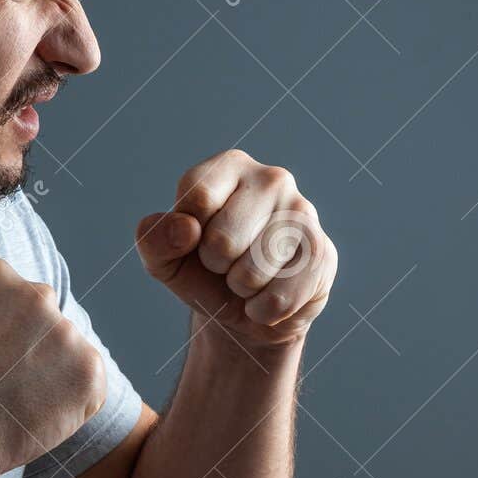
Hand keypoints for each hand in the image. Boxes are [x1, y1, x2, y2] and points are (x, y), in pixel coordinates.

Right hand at [0, 258, 109, 477]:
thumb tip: (3, 314)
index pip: (17, 296)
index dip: (3, 331)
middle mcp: (38, 294)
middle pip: (45, 320)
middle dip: (32, 348)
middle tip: (3, 382)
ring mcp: (67, 332)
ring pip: (68, 353)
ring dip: (51, 374)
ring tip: (15, 401)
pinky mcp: (90, 371)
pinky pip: (89, 385)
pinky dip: (71, 402)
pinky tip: (36, 413)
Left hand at [134, 149, 336, 349]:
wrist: (245, 311)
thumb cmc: (201, 271)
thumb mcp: (162, 257)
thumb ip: (155, 238)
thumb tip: (185, 229)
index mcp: (229, 166)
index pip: (196, 198)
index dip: (185, 234)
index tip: (194, 237)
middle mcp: (272, 180)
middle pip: (222, 239)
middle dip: (214, 264)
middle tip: (224, 263)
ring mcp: (304, 214)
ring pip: (251, 272)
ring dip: (240, 289)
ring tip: (247, 278)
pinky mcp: (323, 252)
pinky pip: (280, 298)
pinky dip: (264, 310)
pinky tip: (269, 298)